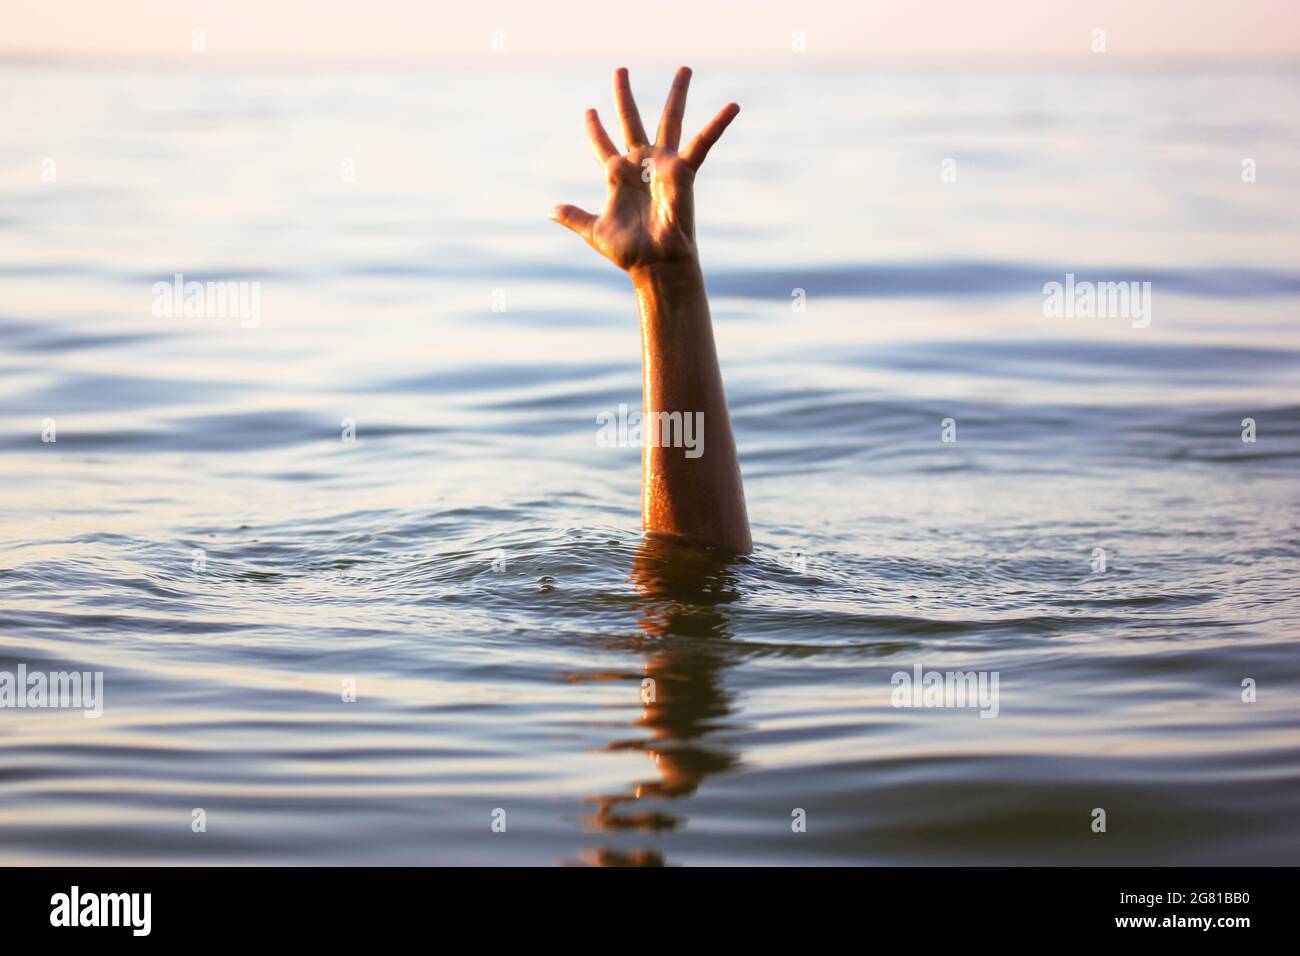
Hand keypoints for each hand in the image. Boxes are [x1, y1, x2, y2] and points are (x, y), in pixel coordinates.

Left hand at [549, 67, 739, 270]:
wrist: (656, 262)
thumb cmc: (629, 251)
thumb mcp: (595, 231)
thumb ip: (574, 217)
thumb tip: (551, 210)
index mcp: (618, 175)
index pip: (602, 144)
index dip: (594, 129)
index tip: (589, 110)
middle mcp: (641, 164)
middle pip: (630, 120)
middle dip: (623, 96)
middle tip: (620, 69)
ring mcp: (663, 164)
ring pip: (670, 119)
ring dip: (677, 93)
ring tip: (684, 67)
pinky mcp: (684, 171)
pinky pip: (703, 143)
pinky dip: (718, 125)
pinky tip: (733, 106)